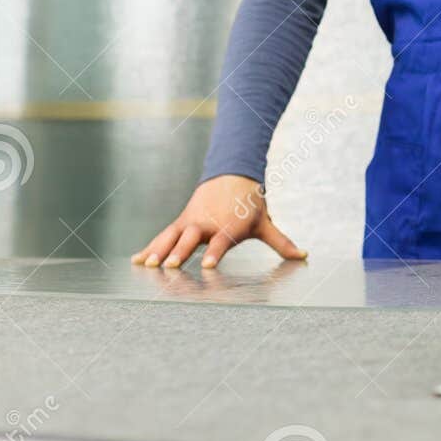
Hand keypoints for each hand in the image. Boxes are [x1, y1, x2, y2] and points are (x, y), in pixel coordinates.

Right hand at [133, 175, 307, 269]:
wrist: (233, 174)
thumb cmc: (251, 203)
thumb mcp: (265, 222)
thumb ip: (281, 242)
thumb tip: (304, 256)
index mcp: (229, 225)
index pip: (221, 241)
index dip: (216, 253)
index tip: (209, 265)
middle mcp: (207, 223)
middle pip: (191, 239)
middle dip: (180, 252)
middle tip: (169, 266)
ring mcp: (191, 222)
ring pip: (172, 237)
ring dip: (158, 251)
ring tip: (146, 265)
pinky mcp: (181, 222)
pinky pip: (163, 236)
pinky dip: (150, 247)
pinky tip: (136, 260)